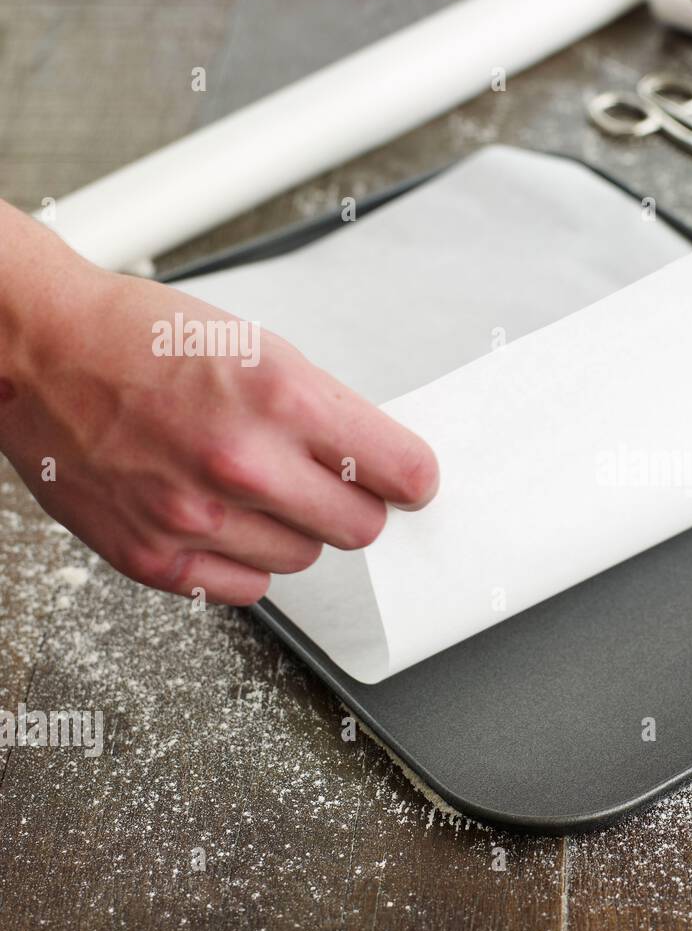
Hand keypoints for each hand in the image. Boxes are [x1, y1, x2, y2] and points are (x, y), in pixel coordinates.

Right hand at [0, 203, 438, 605]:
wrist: (39, 352)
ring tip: (250, 486)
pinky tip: (220, 518)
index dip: (413, 479)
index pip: (401, 472)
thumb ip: (328, 412)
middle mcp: (241, 462)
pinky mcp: (154, 558)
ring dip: (292, 529)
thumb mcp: (260, 348)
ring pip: (305, 559)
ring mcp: (195, 516)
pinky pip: (249, 589)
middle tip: (325, 481)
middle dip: (354, 505)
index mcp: (280, 397)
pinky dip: (245, 561)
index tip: (411, 483)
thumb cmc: (142, 341)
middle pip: (362, 528)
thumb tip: (386, 464)